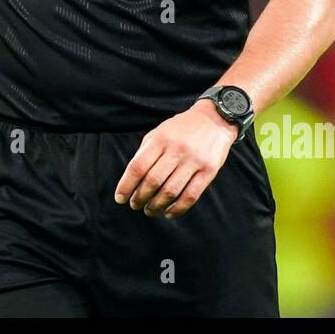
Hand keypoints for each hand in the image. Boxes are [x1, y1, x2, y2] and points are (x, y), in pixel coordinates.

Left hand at [114, 101, 239, 217]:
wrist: (214, 120)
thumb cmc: (180, 129)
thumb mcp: (159, 133)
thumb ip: (145, 153)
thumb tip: (130, 180)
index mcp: (160, 139)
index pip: (138, 166)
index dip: (126, 185)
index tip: (120, 198)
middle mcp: (176, 149)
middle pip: (153, 181)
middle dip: (140, 197)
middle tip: (135, 205)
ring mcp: (194, 160)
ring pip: (170, 191)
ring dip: (156, 206)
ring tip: (149, 210)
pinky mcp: (209, 171)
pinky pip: (191, 195)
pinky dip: (177, 209)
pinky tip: (168, 213)